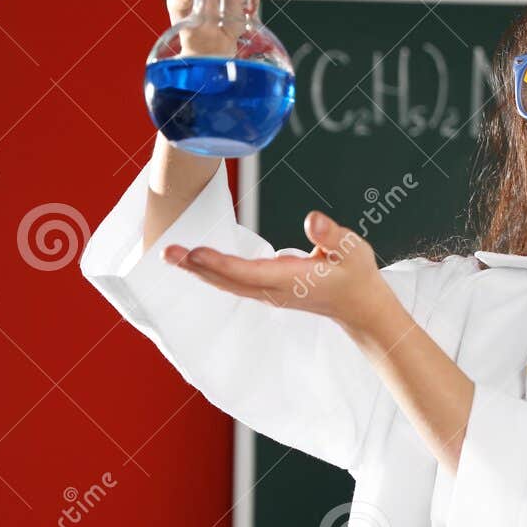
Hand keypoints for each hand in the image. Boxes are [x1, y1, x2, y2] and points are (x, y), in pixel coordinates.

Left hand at [163, 211, 398, 335]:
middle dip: (196, 266)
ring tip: (171, 255)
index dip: (220, 263)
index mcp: (291, 280)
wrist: (359, 306)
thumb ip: (332, 236)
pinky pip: (232, 282)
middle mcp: (273, 290)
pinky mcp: (266, 290)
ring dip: (197, 269)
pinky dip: (211, 272)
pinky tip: (194, 262)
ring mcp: (268, 293)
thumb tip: (312, 220)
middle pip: (228, 279)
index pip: (249, 272)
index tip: (196, 253)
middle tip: (167, 252)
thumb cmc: (356, 276)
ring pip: (226, 282)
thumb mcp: (352, 250)